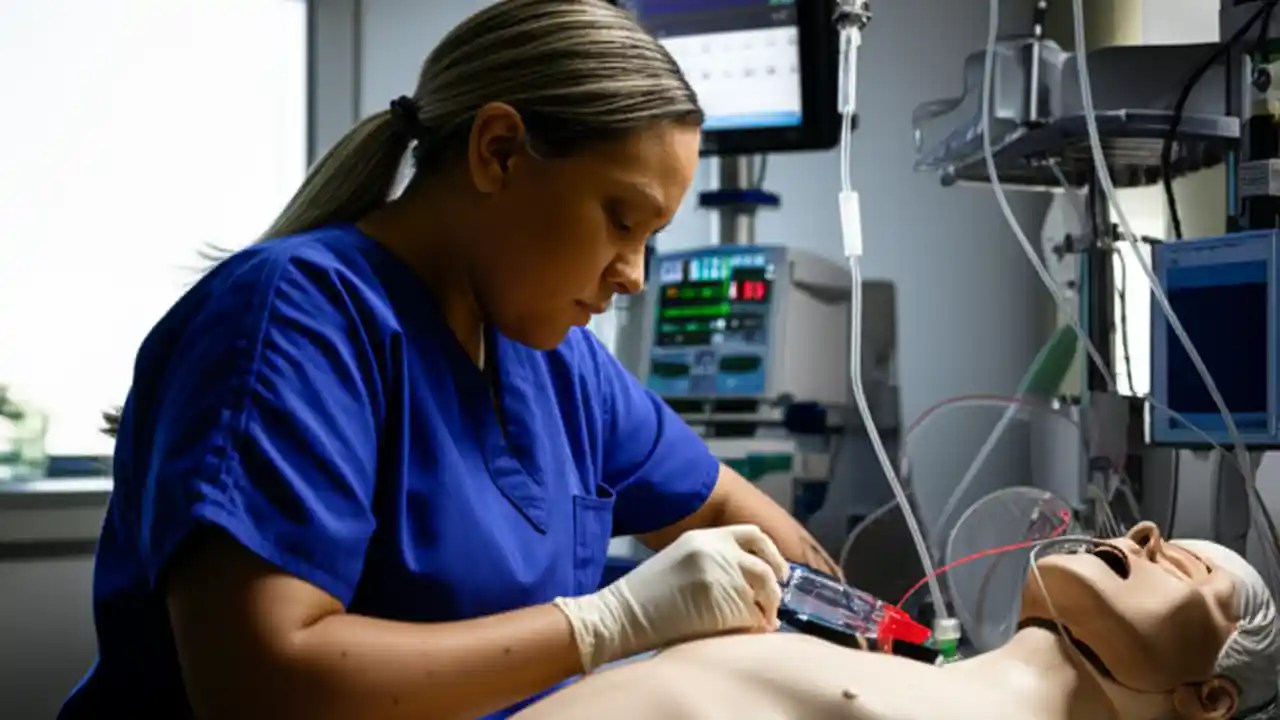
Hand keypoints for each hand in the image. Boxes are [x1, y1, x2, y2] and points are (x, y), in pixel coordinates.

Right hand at [553, 524, 789, 671]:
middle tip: (773, 607)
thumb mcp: (681, 560)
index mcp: (705, 537)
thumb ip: (714, 561)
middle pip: (765, 567)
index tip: (779, 573)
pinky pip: (750, 618)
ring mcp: (718, 576)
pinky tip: (745, 635)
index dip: (773, 555)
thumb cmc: (646, 596)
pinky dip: (753, 628)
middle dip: (775, 590)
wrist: (619, 615)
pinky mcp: (719, 604)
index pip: (754, 535)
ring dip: (765, 612)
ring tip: (758, 625)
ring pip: (761, 594)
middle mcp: (715, 550)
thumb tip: (752, 582)